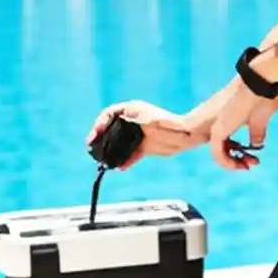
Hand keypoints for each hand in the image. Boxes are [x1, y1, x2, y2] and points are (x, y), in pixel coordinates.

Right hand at [86, 100, 204, 169]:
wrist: (185, 135)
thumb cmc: (167, 123)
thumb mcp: (145, 120)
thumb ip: (129, 122)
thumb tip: (112, 124)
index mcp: (132, 110)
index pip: (108, 115)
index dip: (98, 125)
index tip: (93, 136)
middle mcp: (133, 121)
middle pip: (111, 129)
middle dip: (101, 139)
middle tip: (92, 149)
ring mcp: (138, 134)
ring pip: (119, 143)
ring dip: (112, 151)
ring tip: (104, 160)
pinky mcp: (144, 147)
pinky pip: (130, 154)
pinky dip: (125, 160)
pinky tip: (120, 167)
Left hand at [207, 84, 268, 170]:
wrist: (256, 89)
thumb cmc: (259, 100)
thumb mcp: (257, 122)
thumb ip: (256, 133)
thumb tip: (258, 145)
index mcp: (228, 121)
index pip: (229, 144)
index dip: (239, 155)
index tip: (253, 160)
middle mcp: (220, 126)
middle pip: (224, 151)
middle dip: (237, 161)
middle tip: (250, 167)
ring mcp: (217, 129)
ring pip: (219, 155)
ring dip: (233, 164)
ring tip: (247, 167)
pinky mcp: (218, 132)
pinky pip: (217, 155)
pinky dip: (227, 163)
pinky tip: (239, 165)